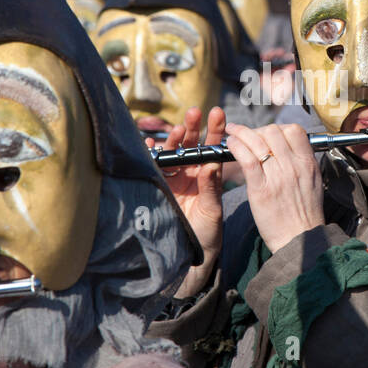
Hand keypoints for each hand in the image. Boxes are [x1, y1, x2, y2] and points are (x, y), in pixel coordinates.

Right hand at [151, 106, 225, 298]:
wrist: (190, 254)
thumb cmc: (208, 233)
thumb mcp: (212, 209)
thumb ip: (211, 187)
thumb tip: (210, 164)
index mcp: (208, 175)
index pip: (212, 148)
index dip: (214, 130)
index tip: (218, 113)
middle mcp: (191, 173)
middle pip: (191, 145)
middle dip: (192, 128)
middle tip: (194, 113)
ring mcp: (173, 179)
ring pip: (172, 153)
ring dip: (173, 140)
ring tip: (177, 131)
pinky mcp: (158, 187)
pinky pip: (153, 166)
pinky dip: (150, 154)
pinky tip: (150, 145)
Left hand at [224, 123, 323, 253]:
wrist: (300, 239)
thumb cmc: (305, 214)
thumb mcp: (314, 183)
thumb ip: (304, 163)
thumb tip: (293, 147)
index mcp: (308, 163)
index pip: (294, 130)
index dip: (278, 128)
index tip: (267, 134)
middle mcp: (294, 166)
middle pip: (273, 132)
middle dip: (257, 130)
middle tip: (247, 135)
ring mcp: (277, 176)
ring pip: (258, 141)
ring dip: (241, 132)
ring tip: (232, 132)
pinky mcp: (261, 189)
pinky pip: (247, 158)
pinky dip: (236, 146)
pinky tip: (230, 144)